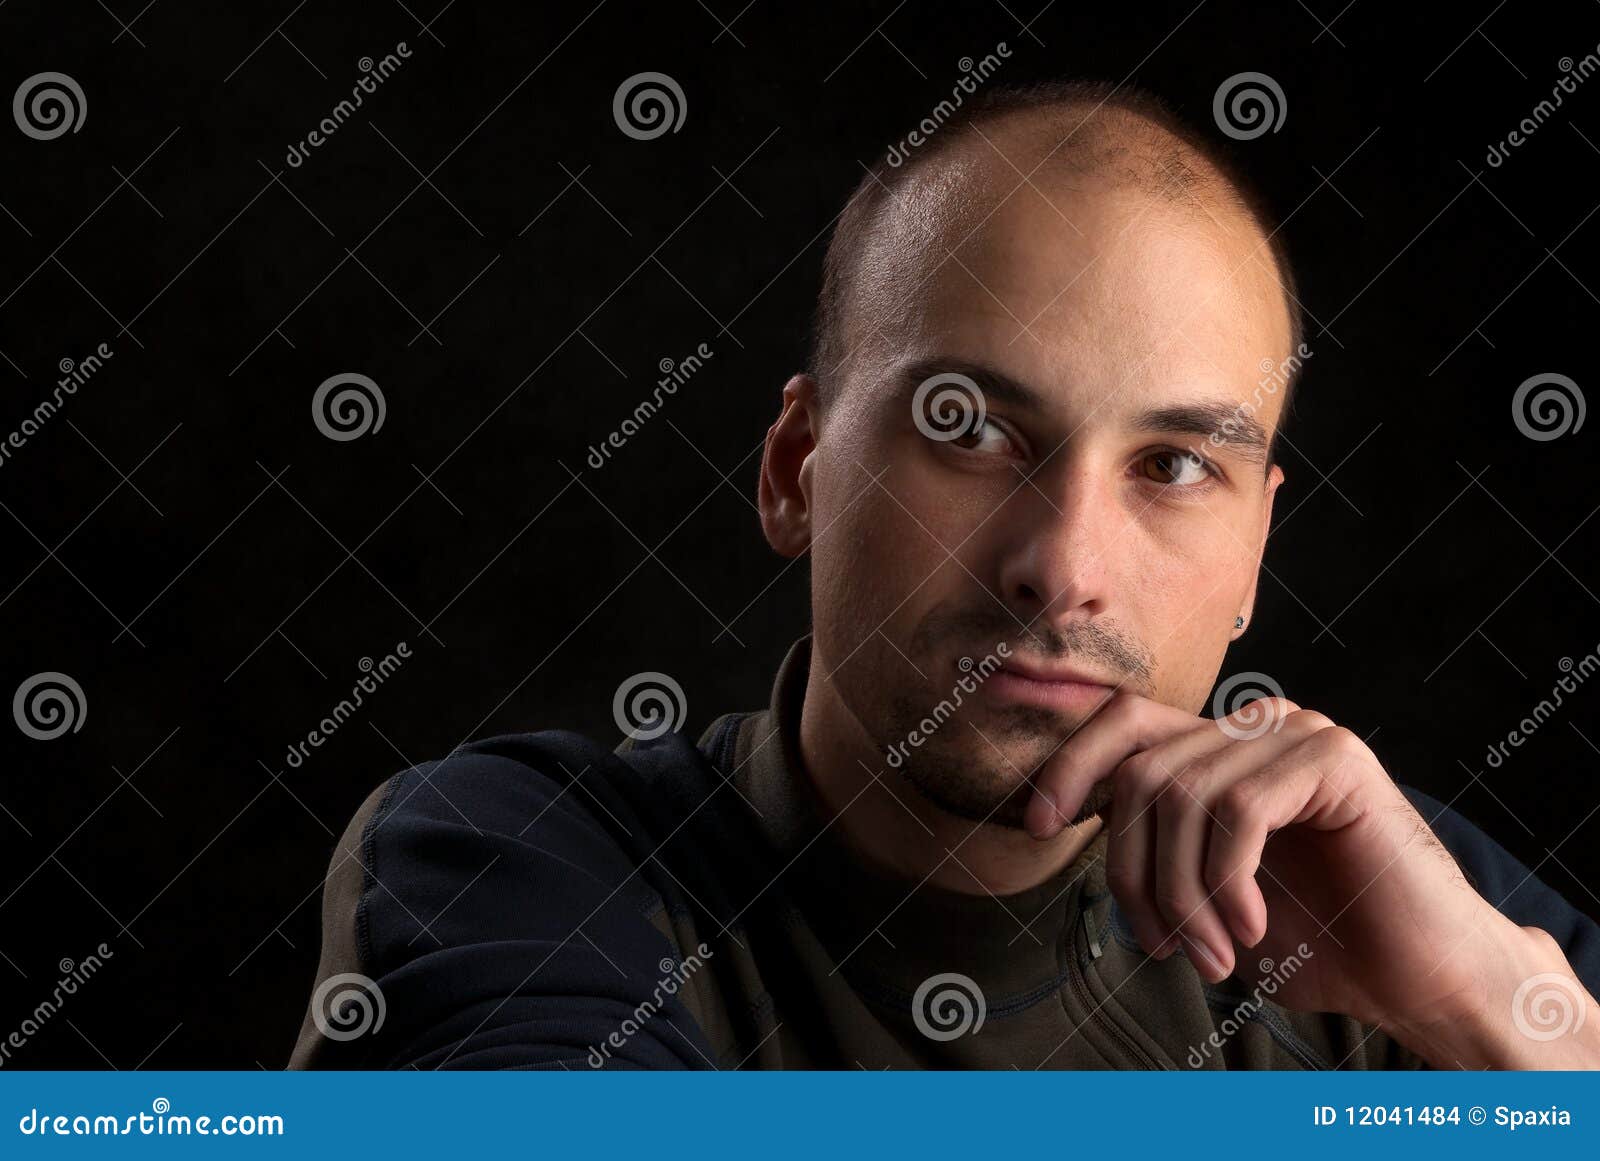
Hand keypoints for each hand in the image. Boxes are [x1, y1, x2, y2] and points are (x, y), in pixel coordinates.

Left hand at [1022, 692, 1597, 1058]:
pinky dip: (1227, 882)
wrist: (1420, 977)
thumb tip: (1060, 817)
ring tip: (1211, 956)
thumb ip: (1148, 845)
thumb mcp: (1204, 893)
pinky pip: (1237, 809)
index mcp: (1221, 750)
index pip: (1122, 722)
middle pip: (1141, 771)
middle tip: (1163, 947)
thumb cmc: (1314, 941)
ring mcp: (1296, 733)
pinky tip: (1252, 931)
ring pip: (1181, 794)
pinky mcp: (1334, 758)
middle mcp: (1254, 726)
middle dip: (1135, 872)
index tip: (1036, 825)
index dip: (1070, 765)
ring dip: (1183, 894)